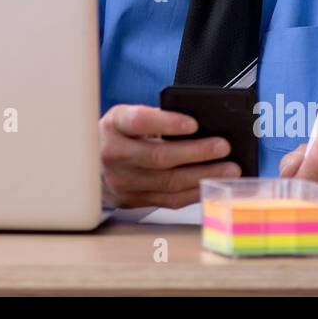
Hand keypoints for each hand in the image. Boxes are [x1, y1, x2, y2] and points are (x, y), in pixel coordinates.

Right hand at [99, 104, 239, 208]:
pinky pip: (168, 200)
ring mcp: (120, 181)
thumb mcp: (128, 118)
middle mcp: (112, 154)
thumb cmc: (119, 135)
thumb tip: (202, 128)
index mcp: (114, 125)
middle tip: (223, 147)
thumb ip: (156, 119)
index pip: (139, 122)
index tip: (194, 123)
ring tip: (229, 169)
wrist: (88, 163)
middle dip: (196, 152)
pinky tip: (211, 184)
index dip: (167, 123)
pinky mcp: (131, 200)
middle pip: (159, 156)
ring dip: (202, 176)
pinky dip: (193, 192)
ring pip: (168, 182)